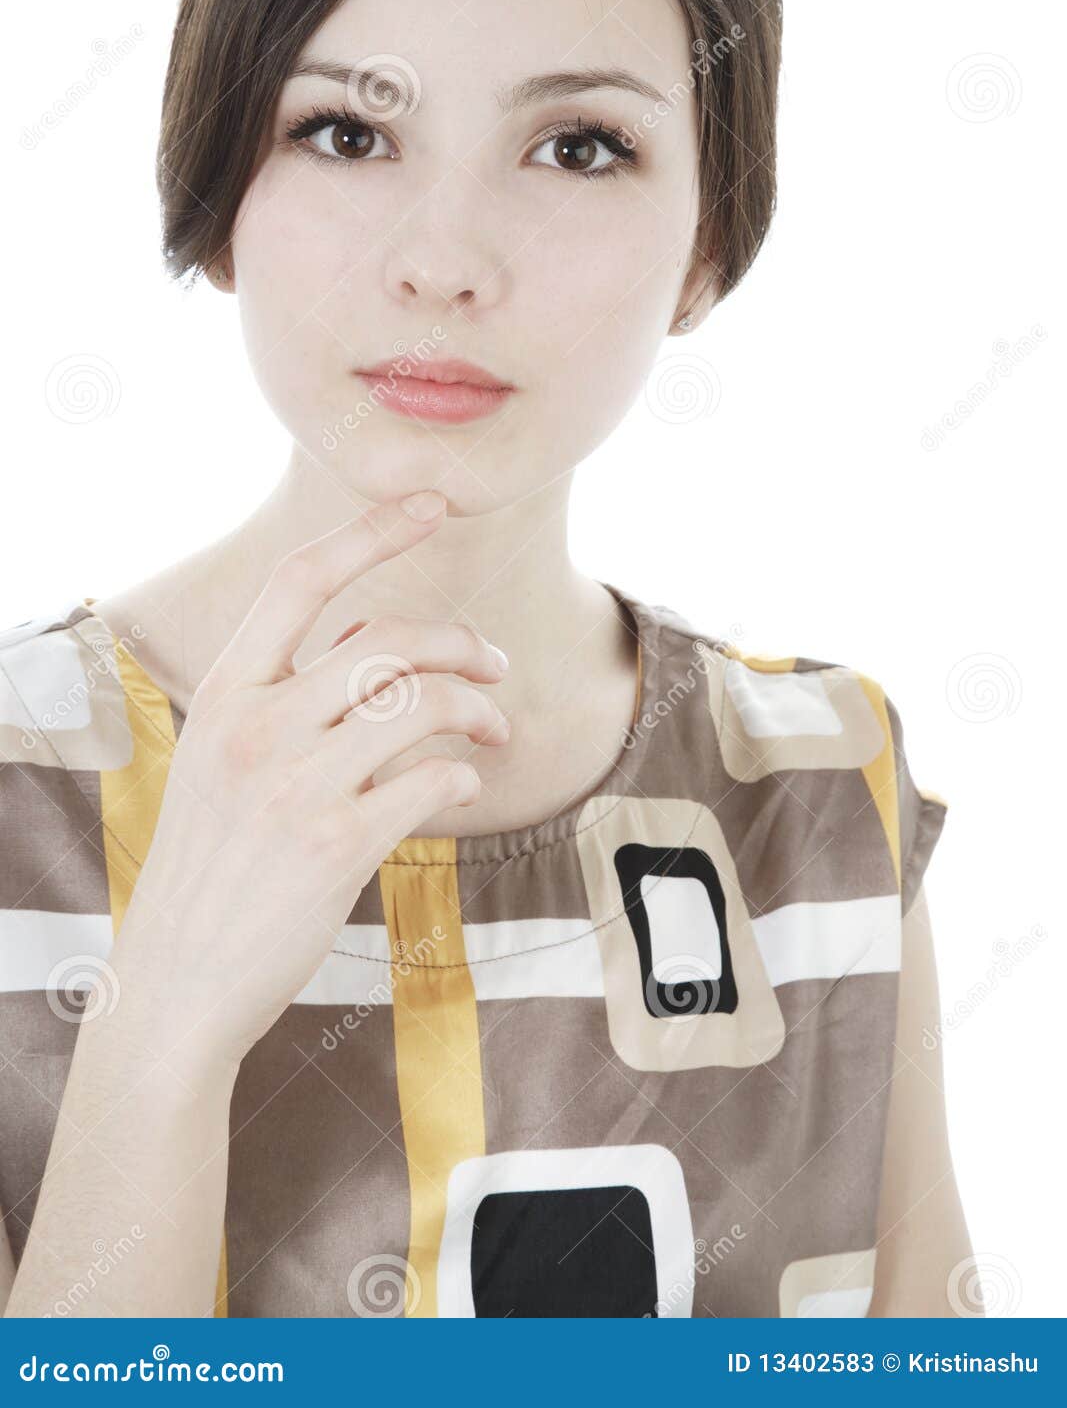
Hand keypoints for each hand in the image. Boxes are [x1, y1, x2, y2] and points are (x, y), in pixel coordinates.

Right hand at [104, 491, 508, 1076]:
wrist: (179, 982)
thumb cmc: (212, 867)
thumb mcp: (223, 761)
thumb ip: (289, 696)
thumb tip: (372, 637)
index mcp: (224, 695)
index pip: (299, 581)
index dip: (371, 530)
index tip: (432, 501)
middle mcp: (256, 727)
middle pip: (389, 639)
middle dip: (462, 642)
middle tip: (496, 666)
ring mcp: (296, 786)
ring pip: (423, 702)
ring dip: (479, 708)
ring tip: (494, 731)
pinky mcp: (337, 845)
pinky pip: (432, 778)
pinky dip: (462, 774)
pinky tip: (459, 787)